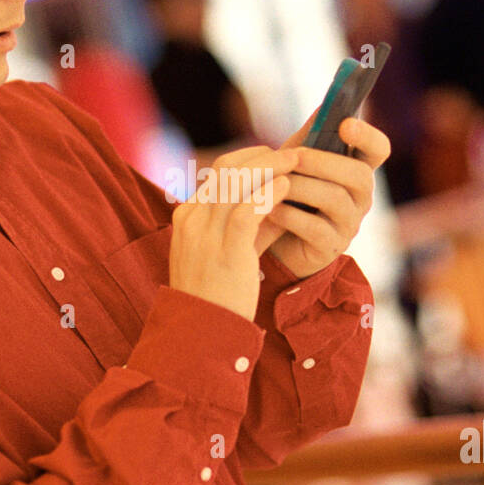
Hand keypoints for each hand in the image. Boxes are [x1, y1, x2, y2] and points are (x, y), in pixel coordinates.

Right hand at [169, 145, 299, 320]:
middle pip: (226, 168)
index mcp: (188, 215)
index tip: (274, 157)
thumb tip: (278, 199)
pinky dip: (268, 193)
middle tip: (290, 152)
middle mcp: (193, 218)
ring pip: (236, 181)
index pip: (218, 171)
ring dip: (269, 166)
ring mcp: (205, 233)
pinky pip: (247, 209)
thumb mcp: (229, 250)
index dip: (250, 158)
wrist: (201, 331)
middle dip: (261, 155)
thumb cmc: (217, 294)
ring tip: (295, 162)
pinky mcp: (226, 250)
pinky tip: (286, 187)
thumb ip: (251, 224)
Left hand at [257, 115, 390, 278]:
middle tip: (294, 156)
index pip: (379, 150)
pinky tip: (270, 209)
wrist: (275, 242)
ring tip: (274, 183)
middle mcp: (360, 197)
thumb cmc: (291, 194)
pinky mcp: (331, 246)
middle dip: (323, 162)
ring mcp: (349, 223)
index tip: (346, 124)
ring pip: (335, 199)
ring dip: (301, 187)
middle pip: (359, 175)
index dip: (367, 136)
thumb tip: (324, 103)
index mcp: (356, 170)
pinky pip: (316, 228)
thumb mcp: (297, 162)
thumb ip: (312, 135)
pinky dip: (290, 215)